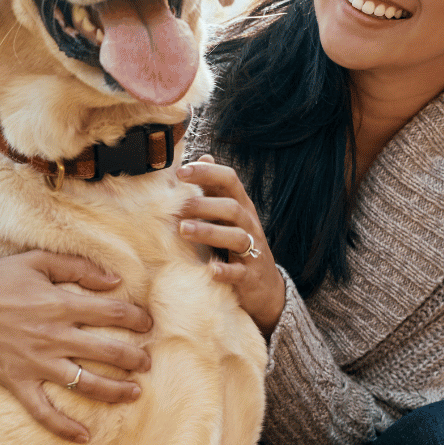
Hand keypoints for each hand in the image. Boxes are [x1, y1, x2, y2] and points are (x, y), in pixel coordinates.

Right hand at [0, 250, 154, 443]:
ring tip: (134, 393)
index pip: (113, 313)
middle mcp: (55, 337)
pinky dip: (63, 427)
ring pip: (86, 383)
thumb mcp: (35, 261)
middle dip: (135, 358)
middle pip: (108, 351)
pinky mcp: (19, 382)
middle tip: (147, 363)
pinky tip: (84, 437)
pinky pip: (43, 411)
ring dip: (115, 390)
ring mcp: (37, 363)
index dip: (137, 318)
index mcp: (61, 305)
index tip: (148, 324)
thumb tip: (114, 280)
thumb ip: (77, 267)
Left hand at [176, 155, 286, 336]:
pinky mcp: (251, 276)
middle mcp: (249, 225)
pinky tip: (210, 270)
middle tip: (178, 206)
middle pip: (231, 208)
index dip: (207, 173)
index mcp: (241, 207)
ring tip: (183, 230)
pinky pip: (239, 272)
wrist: (265, 288)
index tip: (181, 171)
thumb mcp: (229, 216)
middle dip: (204, 204)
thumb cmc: (239, 246)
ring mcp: (252, 250)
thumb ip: (215, 190)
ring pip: (236, 236)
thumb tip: (203, 156)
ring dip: (209, 232)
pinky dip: (225, 270)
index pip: (229, 181)